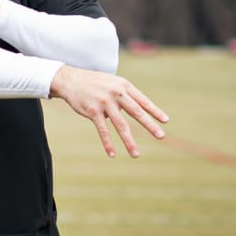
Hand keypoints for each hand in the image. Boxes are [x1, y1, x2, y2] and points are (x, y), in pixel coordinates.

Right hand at [49, 65, 169, 157]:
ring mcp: (104, 103)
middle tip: (161, 136)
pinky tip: (112, 153)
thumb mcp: (112, 83)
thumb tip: (138, 111)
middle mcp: (116, 93)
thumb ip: (125, 95)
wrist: (70, 80)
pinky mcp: (92, 112)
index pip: (142, 100)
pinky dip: (108, 142)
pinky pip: (102, 130)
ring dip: (129, 141)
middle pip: (136, 112)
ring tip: (136, 154)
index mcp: (124, 85)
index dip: (154, 111)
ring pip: (120, 125)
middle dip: (149, 125)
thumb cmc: (94, 82)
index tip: (165, 121)